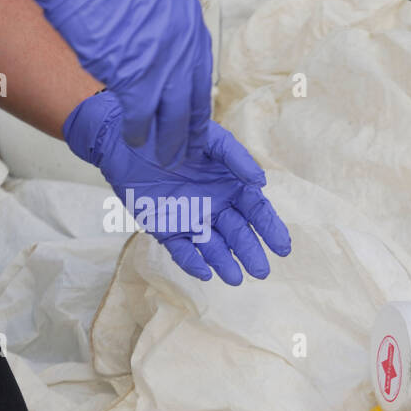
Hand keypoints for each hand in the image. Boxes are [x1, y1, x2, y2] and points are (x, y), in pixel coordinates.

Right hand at [0, 0, 213, 165]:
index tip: (193, 122)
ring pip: (173, 113)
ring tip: (162, 156)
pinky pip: (142, 114)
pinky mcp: (137, 75)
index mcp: (190, 21)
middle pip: (192, 99)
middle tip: (186, 151)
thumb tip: (157, 52)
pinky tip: (132, 138)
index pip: (199, 74)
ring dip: (166, 139)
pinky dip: (137, 129)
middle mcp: (185, 43)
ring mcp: (164, 61)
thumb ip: (161, 27)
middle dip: (189, 129)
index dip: (194, 102)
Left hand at [64, 91, 290, 285]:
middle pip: (239, 234)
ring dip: (225, 263)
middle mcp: (216, 207)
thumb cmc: (173, 132)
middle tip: (261, 271)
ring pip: (213, 247)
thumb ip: (236, 159)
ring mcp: (192, 219)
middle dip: (250, 252)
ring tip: (235, 278)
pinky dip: (192, 262)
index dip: (270, 229)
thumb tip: (261, 183)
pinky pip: (181, 249)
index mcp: (231, 186)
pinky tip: (205, 272)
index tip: (282, 248)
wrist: (129, 136)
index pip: (256, 212)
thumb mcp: (211, 139)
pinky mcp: (166, 228)